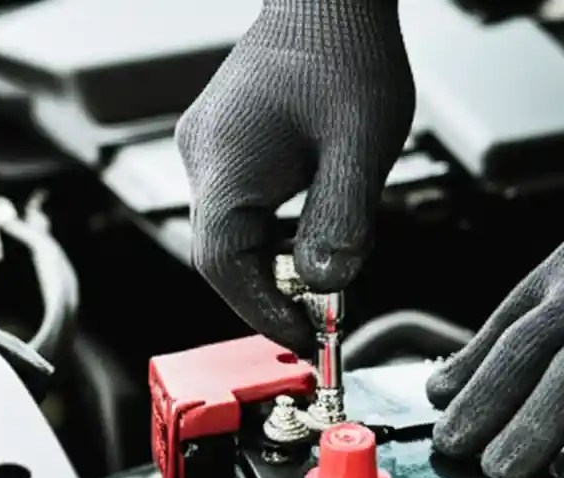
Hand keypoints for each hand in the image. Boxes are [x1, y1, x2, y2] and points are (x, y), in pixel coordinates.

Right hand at [176, 0, 414, 352]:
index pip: (224, 266)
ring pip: (229, 231)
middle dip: (270, 292)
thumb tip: (327, 284)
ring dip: (271, 262)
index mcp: (225, 165)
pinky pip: (237, 204)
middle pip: (221, 255)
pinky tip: (307, 228)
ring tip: (321, 275)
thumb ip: (342, 220)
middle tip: (320, 316)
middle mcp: (201, 158)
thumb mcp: (361, 145)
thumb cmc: (346, 54)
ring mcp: (205, 147)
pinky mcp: (221, 140)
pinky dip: (268, 230)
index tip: (305, 338)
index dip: (263, 311)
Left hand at [426, 112, 563, 477]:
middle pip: (514, 361)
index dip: (464, 369)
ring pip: (560, 392)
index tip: (440, 397)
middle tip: (451, 446)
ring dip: (522, 436)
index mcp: (563, 271)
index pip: (498, 328)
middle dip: (476, 409)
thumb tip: (529, 329)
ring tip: (497, 470)